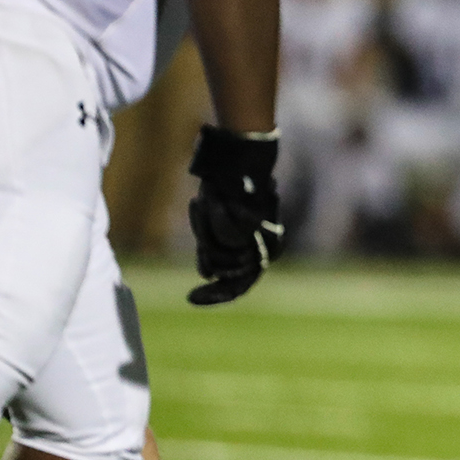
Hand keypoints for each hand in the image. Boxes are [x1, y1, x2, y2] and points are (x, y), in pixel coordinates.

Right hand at [186, 125, 283, 305]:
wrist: (239, 159)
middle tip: (193, 292)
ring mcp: (266, 237)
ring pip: (226, 257)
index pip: (239, 285)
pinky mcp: (261, 223)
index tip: (191, 300)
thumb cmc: (226, 191)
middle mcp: (268, 248)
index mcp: (257, 251)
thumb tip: (209, 275)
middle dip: (214, 287)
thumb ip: (213, 251)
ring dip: (207, 232)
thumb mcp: (213, 227)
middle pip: (236, 280)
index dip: (216, 296)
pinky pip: (229, 234)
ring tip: (206, 206)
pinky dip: (214, 218)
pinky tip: (212, 200)